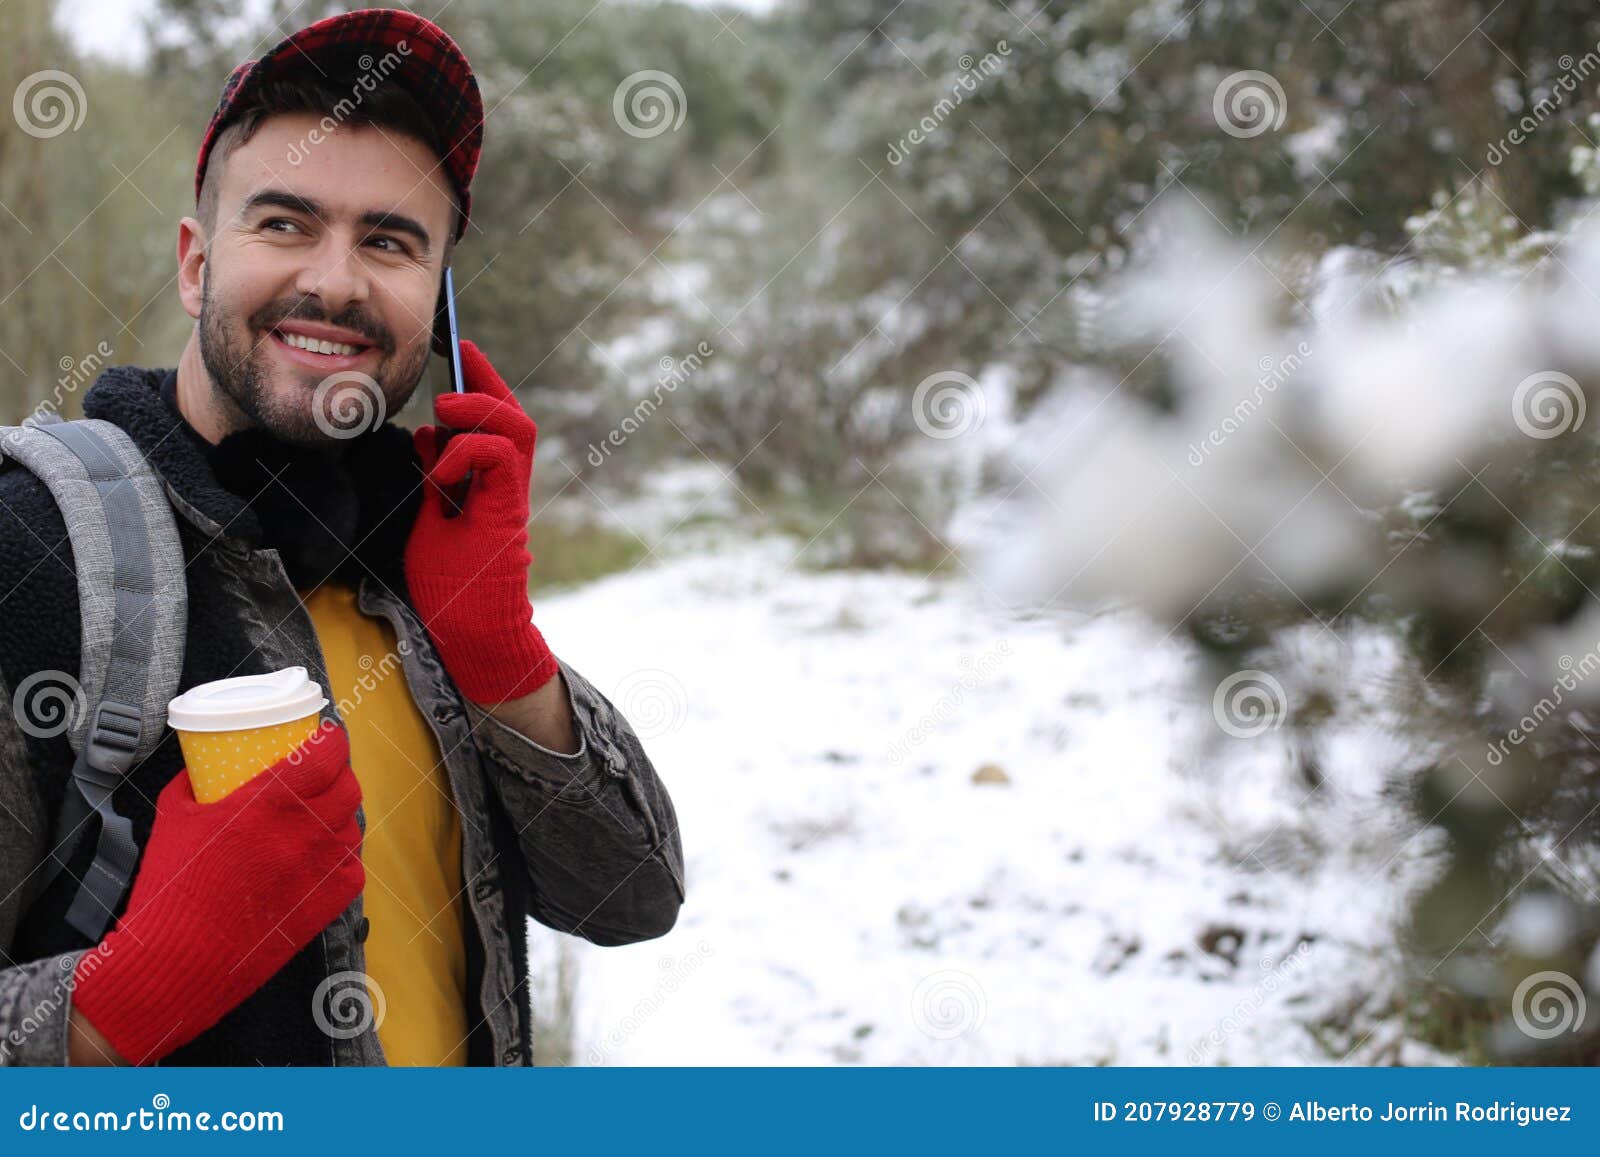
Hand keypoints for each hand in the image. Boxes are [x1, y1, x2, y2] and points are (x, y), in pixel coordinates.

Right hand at [70, 724, 363, 1065]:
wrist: (177, 957)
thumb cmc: (171, 886)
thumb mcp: (173, 818)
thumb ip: (190, 785)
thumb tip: (198, 768)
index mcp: (269, 804)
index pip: (326, 756)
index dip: (334, 742)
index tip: (328, 737)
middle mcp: (304, 833)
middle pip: (348, 789)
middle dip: (340, 776)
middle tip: (323, 776)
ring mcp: (319, 871)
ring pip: (352, 829)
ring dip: (340, 818)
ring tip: (320, 818)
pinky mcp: (326, 906)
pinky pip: (352, 870)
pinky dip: (342, 859)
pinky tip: (323, 858)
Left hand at [404, 339, 558, 703]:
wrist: (468, 628)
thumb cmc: (450, 582)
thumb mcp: (429, 516)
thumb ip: (434, 477)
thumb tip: (425, 435)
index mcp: (489, 484)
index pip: (493, 421)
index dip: (480, 380)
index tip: (457, 347)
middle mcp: (506, 485)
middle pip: (513, 415)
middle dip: (488, 378)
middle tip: (459, 353)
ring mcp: (509, 498)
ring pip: (516, 429)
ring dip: (480, 408)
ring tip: (446, 409)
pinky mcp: (505, 512)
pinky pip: (498, 460)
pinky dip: (466, 452)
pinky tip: (440, 470)